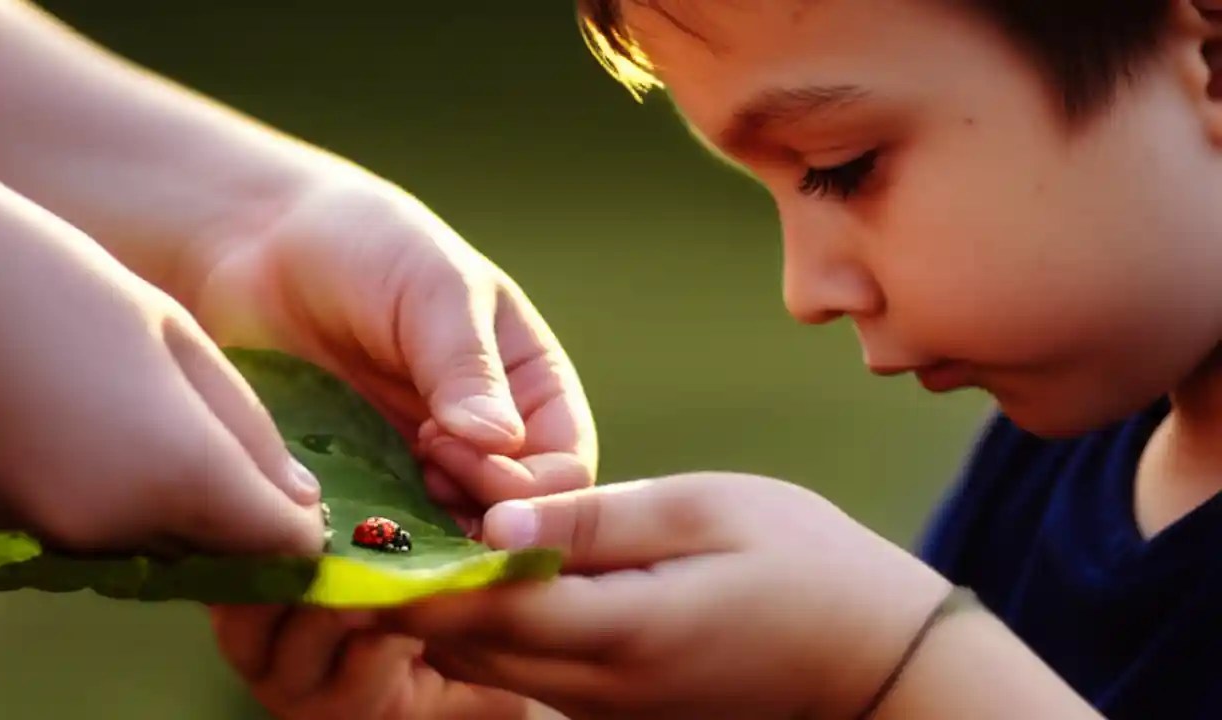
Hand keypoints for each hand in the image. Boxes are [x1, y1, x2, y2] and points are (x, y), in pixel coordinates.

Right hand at [0, 147, 323, 555]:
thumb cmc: (43, 279)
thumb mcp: (171, 332)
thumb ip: (246, 424)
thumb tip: (301, 499)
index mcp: (176, 471)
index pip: (282, 544)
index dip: (302, 519)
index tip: (306, 479)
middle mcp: (118, 527)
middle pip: (222, 550)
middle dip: (244, 512)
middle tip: (233, 434)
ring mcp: (55, 536)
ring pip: (162, 544)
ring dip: (182, 503)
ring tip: (156, 408)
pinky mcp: (4, 529)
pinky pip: (99, 530)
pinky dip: (119, 497)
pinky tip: (94, 419)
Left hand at [186, 163, 595, 717]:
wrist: (259, 245)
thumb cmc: (367, 245)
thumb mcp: (435, 288)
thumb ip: (468, 365)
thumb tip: (502, 442)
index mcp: (532, 392)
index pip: (565, 473)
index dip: (527, 488)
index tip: (451, 452)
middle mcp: (490, 447)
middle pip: (514, 527)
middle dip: (473, 523)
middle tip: (412, 475)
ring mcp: (425, 477)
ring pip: (448, 549)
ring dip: (420, 546)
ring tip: (370, 503)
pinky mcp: (364, 496)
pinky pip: (382, 544)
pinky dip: (368, 548)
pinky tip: (335, 520)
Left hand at [379, 473, 953, 719]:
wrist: (877, 657)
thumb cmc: (805, 564)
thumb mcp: (705, 511)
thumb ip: (595, 521)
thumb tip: (496, 522)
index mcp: (618, 631)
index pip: (477, 615)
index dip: (407, 576)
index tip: (353, 532)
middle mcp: (597, 688)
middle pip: (465, 649)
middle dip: (414, 589)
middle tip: (381, 514)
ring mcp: (606, 708)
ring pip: (490, 665)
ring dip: (449, 607)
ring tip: (427, 528)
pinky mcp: (619, 708)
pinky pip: (528, 671)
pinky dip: (494, 624)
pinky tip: (495, 567)